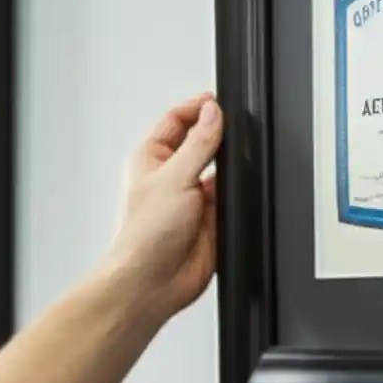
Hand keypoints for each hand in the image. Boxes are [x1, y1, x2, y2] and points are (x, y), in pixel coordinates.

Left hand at [104, 93, 222, 319]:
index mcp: (152, 157)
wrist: (154, 281)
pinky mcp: (211, 217)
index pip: (177, 119)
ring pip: (220, 169)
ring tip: (232, 167)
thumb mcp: (174, 177)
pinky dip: (238, 193)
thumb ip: (199, 143)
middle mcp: (172, 175)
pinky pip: (232, 196)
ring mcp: (192, 196)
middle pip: (202, 141)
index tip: (219, 101)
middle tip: (234, 128)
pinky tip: (235, 195)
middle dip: (218, 135)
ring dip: (228, 167)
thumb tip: (213, 113)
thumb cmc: (145, 236)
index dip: (198, 107)